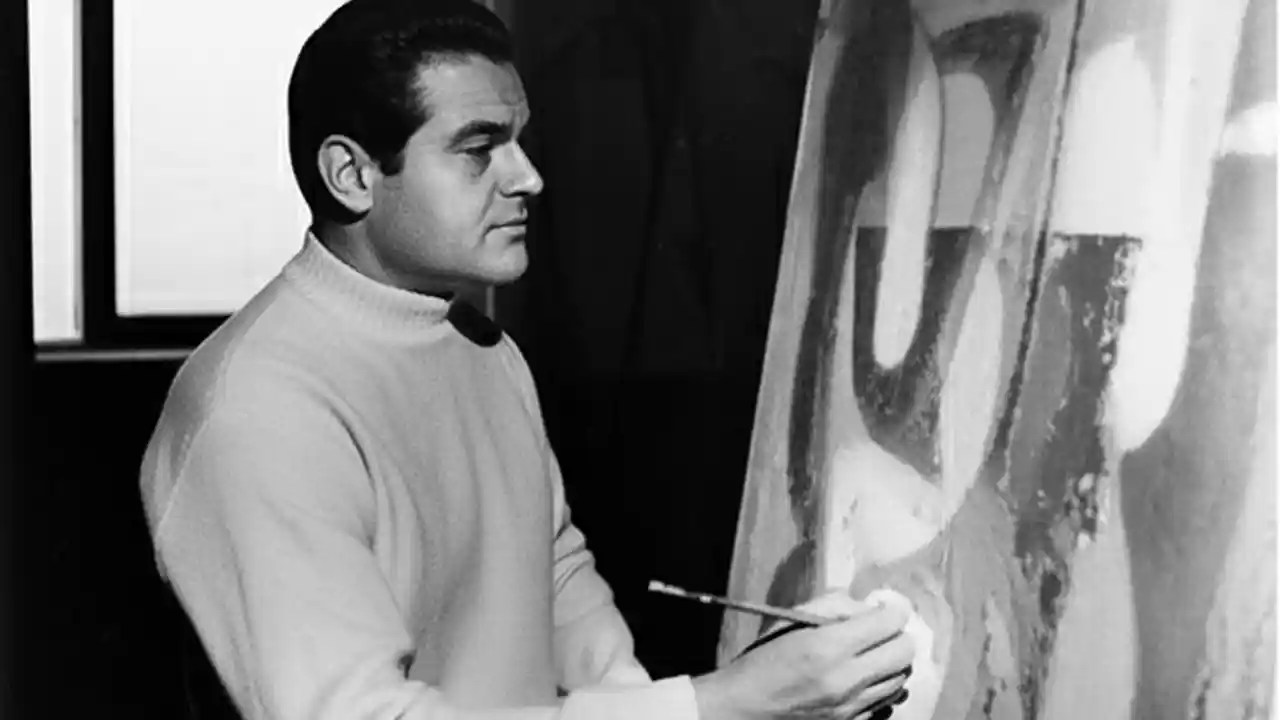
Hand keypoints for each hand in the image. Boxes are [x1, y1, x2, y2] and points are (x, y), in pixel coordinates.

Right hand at [692, 592, 914, 719]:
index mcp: (828, 646)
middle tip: (882, 629)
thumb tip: (867, 606)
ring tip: (873, 653)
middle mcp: (846, 678)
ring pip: (901, 679)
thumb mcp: (790, 620)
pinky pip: (886, 702)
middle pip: (905, 652)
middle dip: (898, 634)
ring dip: (893, 662)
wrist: (744, 708)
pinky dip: (883, 686)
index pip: (890, 622)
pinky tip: (864, 678)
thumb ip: (832, 606)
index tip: (887, 607)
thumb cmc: (762, 659)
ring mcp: (852, 706)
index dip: (894, 608)